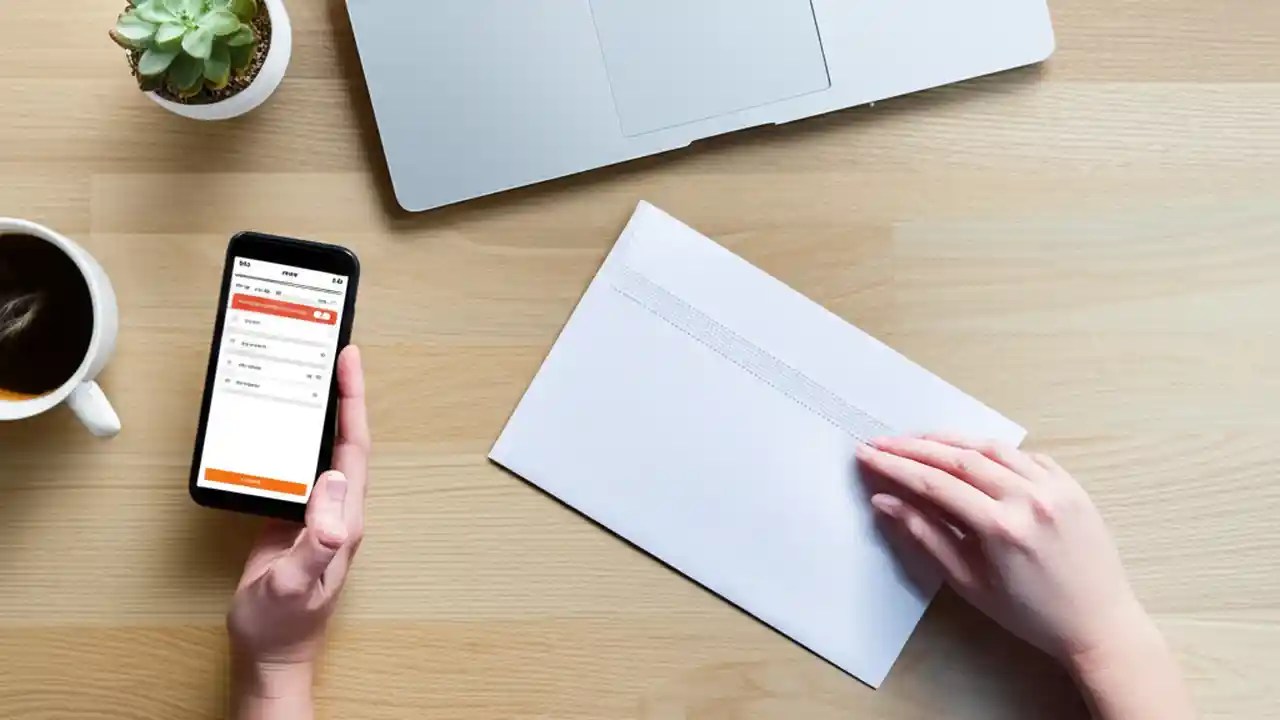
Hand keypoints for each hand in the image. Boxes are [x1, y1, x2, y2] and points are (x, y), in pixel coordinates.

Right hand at [227, 346, 370, 714]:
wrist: (269, 653)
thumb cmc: (282, 625)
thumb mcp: (293, 582)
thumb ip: (316, 539)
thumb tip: (331, 487)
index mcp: (345, 519)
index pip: (353, 447)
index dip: (352, 402)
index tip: (348, 362)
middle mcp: (338, 511)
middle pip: (346, 439)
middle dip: (344, 393)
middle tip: (337, 351)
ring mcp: (318, 513)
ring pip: (326, 450)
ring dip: (324, 411)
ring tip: (318, 371)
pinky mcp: (296, 518)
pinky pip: (301, 468)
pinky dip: (296, 439)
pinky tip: (285, 422)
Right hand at [855, 434, 1140, 662]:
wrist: (1099, 624)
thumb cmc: (1030, 615)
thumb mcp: (970, 583)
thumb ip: (926, 536)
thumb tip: (885, 502)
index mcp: (1001, 527)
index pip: (935, 484)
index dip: (895, 466)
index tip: (868, 454)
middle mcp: (1029, 498)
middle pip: (958, 458)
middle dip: (913, 447)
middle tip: (881, 441)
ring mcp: (1054, 487)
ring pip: (991, 448)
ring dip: (950, 440)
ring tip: (917, 440)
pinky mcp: (1071, 485)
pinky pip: (1024, 456)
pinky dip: (992, 450)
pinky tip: (971, 452)